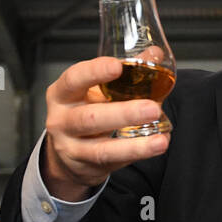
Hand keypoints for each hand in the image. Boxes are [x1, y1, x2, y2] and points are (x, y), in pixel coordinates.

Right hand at [40, 56, 169, 200]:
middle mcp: (62, 121)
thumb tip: (154, 54)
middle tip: (153, 108)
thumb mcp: (96, 90)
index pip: (73, 79)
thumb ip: (125, 72)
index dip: (94, 72)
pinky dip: (137, 154)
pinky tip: (156, 145)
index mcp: (62, 94)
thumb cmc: (84, 111)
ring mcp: (71, 147)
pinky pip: (114, 162)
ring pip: (102, 148)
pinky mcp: (86, 167)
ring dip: (134, 145)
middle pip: (90, 118)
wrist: (67, 152)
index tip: (117, 66)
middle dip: (124, 114)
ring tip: (160, 140)